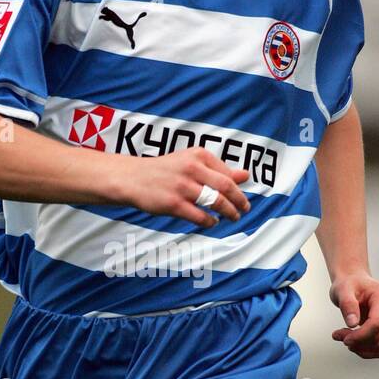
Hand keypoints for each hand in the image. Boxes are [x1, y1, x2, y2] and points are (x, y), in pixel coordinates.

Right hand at [121, 147, 250, 228]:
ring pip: (216, 202)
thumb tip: (246, 175)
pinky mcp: (174, 204)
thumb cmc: (165, 171)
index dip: (239, 188)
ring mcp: (183, 186)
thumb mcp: (191, 162)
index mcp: (198, 155)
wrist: (132, 178)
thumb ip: (218, 169)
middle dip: (240, 201)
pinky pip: (200, 216)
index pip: (227, 173)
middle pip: (227, 187)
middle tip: (245, 209)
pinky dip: (210, 221)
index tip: (243, 197)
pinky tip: (212, 222)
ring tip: (233, 217)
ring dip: (229, 212)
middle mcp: (192, 168)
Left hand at [329, 272, 378, 357]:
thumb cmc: (350, 285)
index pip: (377, 324)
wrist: (356, 284)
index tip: (343, 338)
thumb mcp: (342, 291)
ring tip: (345, 339)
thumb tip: (353, 324)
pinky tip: (354, 342)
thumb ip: (347, 305)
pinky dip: (366, 351)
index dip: (360, 336)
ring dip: (360, 349)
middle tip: (338, 336)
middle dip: (357, 342)